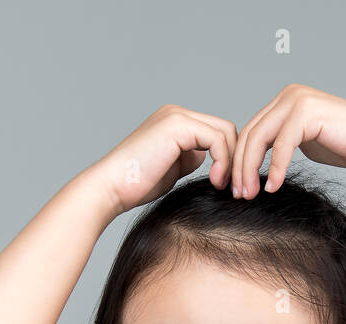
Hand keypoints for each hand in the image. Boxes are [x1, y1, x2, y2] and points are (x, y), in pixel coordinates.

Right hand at [85, 104, 237, 215]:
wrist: (111, 188)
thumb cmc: (135, 186)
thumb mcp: (171, 168)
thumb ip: (189, 158)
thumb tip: (208, 158)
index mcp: (174, 121)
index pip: (216, 131)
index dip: (227, 158)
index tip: (224, 185)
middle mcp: (176, 113)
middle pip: (225, 128)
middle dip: (234, 158)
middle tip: (232, 187)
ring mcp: (176, 116)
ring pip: (224, 132)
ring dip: (231, 162)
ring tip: (223, 186)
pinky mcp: (177, 126)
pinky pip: (217, 139)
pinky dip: (223, 161)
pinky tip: (215, 181)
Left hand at [230, 84, 345, 198]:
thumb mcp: (304, 142)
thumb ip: (280, 142)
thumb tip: (253, 158)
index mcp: (285, 100)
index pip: (250, 131)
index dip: (238, 161)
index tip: (236, 188)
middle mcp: (288, 95)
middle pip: (250, 134)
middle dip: (239, 167)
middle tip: (238, 195)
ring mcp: (297, 100)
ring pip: (259, 139)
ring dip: (250, 170)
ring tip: (250, 194)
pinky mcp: (307, 113)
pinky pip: (281, 145)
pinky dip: (273, 169)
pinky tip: (272, 188)